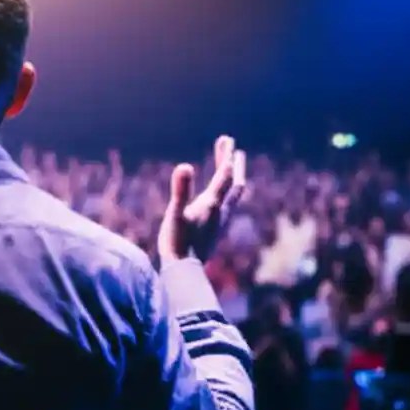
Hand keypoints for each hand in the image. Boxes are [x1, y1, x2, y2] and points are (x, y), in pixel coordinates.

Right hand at [158, 136, 246, 263]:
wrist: (185, 271)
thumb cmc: (177, 241)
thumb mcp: (176, 213)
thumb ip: (181, 190)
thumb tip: (185, 166)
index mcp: (211, 204)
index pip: (223, 176)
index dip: (226, 157)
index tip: (228, 139)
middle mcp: (220, 211)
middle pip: (233, 184)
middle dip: (233, 165)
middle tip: (233, 147)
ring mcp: (219, 222)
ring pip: (232, 196)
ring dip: (233, 179)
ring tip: (232, 169)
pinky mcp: (215, 230)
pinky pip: (226, 207)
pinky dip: (226, 194)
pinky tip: (220, 198)